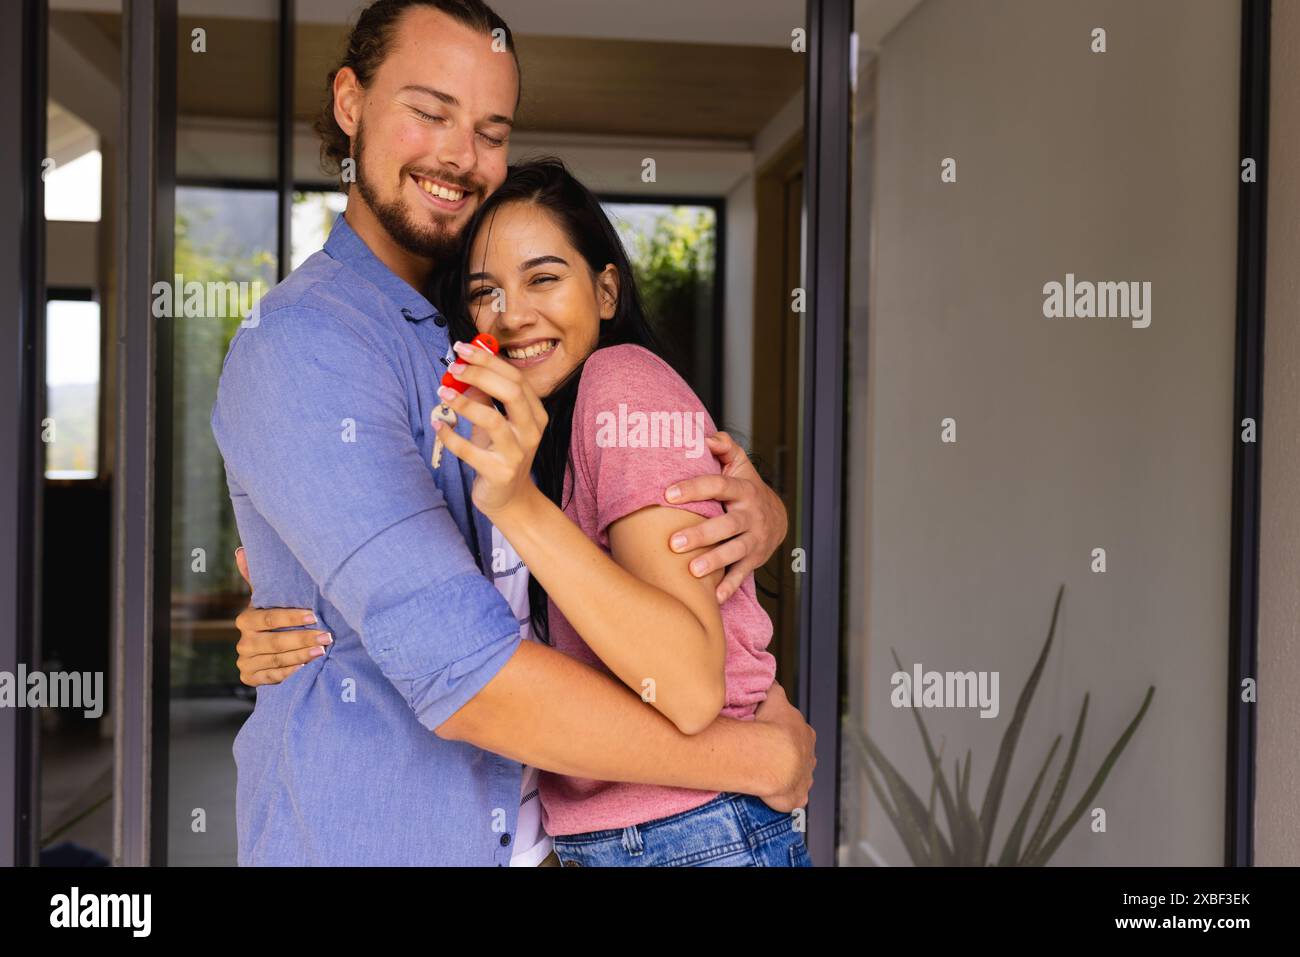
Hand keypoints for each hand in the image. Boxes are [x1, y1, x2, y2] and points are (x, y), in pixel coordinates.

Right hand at [232, 546, 331, 686]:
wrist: (265, 650)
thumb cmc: (273, 617)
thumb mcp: (266, 598)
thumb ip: (257, 577)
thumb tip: (241, 551)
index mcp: (245, 620)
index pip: (269, 619)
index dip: (292, 617)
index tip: (314, 615)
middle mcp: (243, 642)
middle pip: (275, 641)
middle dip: (303, 639)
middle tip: (327, 636)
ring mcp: (246, 662)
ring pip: (277, 660)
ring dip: (302, 656)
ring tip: (323, 650)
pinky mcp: (251, 678)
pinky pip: (272, 678)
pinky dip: (289, 672)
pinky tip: (306, 667)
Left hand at [431, 340, 546, 514]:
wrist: (509, 499)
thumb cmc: (500, 453)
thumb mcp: (495, 422)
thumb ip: (485, 396)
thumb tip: (464, 369)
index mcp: (535, 413)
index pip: (516, 378)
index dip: (488, 360)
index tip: (463, 349)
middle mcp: (531, 431)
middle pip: (511, 392)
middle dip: (480, 374)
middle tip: (454, 368)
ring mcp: (517, 453)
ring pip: (493, 420)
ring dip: (464, 403)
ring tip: (442, 394)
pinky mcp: (499, 473)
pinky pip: (470, 451)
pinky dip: (451, 436)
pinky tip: (440, 425)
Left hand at [664, 432, 788, 602]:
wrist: (778, 518)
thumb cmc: (745, 488)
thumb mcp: (739, 465)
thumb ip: (725, 448)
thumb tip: (707, 437)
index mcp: (743, 489)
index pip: (718, 485)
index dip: (694, 488)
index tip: (667, 494)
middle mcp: (751, 515)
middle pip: (727, 524)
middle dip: (701, 534)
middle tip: (673, 543)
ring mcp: (755, 538)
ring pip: (735, 551)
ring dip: (714, 562)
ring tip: (691, 572)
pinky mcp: (755, 559)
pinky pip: (742, 575)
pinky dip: (729, 588)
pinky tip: (713, 599)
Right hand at [752, 681, 814, 812]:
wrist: (772, 759)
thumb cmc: (771, 728)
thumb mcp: (773, 697)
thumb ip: (773, 687)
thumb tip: (769, 679)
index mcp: (805, 733)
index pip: (797, 733)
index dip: (782, 734)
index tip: (768, 735)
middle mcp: (809, 756)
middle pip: (799, 755)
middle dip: (785, 756)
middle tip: (764, 756)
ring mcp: (804, 778)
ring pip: (796, 776)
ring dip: (784, 776)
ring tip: (764, 775)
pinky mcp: (797, 797)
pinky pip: (791, 797)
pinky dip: (784, 796)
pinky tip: (770, 794)